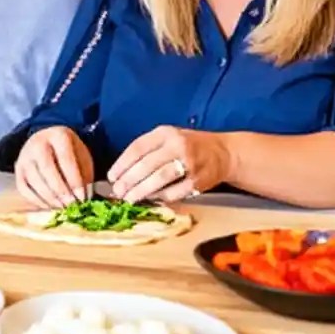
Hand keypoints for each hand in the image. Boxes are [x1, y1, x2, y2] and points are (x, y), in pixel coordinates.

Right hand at [15, 126, 94, 209]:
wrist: (47, 141)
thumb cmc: (69, 152)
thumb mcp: (82, 157)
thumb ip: (84, 176)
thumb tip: (83, 199)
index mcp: (58, 136)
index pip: (66, 160)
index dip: (74, 181)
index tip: (82, 199)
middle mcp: (38, 143)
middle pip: (47, 170)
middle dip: (61, 191)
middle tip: (71, 206)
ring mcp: (25, 156)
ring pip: (35, 181)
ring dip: (50, 198)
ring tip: (63, 208)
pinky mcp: (17, 169)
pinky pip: (24, 189)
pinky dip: (37, 201)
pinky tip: (50, 207)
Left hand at [107, 126, 233, 203]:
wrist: (223, 153)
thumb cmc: (189, 146)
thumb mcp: (168, 138)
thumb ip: (148, 150)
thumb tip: (122, 173)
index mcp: (166, 133)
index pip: (138, 148)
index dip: (122, 164)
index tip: (111, 176)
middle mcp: (178, 145)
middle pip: (147, 164)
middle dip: (129, 180)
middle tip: (118, 192)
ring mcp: (190, 163)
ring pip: (159, 178)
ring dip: (141, 190)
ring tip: (129, 198)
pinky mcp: (199, 181)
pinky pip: (175, 192)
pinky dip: (161, 197)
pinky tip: (151, 200)